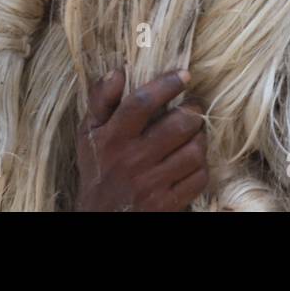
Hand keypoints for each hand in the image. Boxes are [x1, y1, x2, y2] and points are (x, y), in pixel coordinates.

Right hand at [75, 69, 209, 211]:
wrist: (98, 220)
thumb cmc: (98, 170)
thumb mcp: (88, 135)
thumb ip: (100, 100)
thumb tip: (118, 71)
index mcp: (112, 138)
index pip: (141, 103)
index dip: (167, 85)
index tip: (184, 74)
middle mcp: (132, 160)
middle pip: (179, 124)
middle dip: (194, 110)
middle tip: (193, 107)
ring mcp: (151, 184)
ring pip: (194, 150)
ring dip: (200, 138)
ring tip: (193, 134)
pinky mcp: (167, 203)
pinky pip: (199, 176)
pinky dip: (201, 166)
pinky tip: (191, 161)